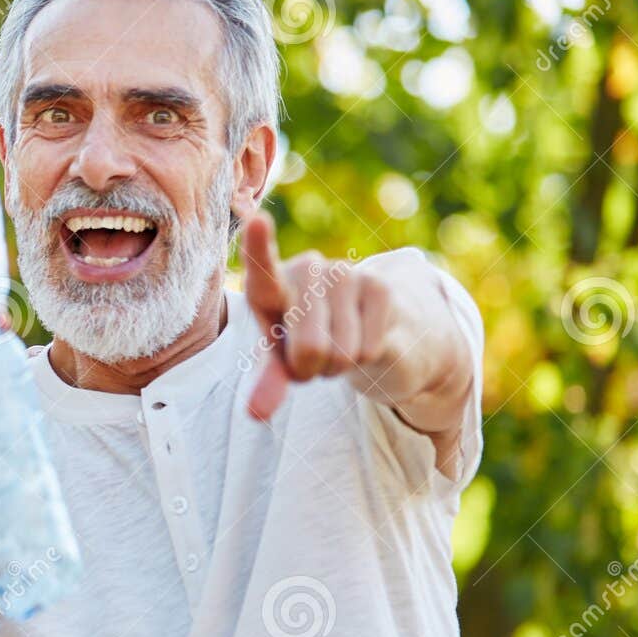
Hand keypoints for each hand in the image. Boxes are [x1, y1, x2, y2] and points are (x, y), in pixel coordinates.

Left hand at [241, 212, 389, 421]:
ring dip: (339, 365)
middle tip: (315, 355)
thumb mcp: (285, 362)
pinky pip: (368, 350)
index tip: (256, 221)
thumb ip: (269, 383)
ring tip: (341, 343)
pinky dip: (367, 359)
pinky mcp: (381, 286)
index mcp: (272, 285)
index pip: (261, 271)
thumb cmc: (314, 344)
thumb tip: (256, 414)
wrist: (376, 332)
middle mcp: (306, 269)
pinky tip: (367, 337)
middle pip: (307, 351)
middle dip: (312, 371)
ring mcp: (345, 273)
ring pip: (339, 354)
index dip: (258, 248)